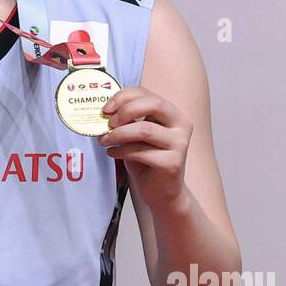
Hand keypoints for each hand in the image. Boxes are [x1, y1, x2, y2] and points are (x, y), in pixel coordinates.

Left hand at [97, 85, 192, 210]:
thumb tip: (104, 110)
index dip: (123, 97)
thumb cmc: (146, 159)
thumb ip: (127, 120)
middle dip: (126, 110)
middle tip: (108, 122)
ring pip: (145, 129)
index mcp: (172, 113)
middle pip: (153, 104)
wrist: (161, 191)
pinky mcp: (173, 163)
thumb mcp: (136, 134)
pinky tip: (112, 153)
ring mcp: (180, 144)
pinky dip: (122, 151)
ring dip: (119, 134)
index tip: (106, 109)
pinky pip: (142, 152)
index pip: (147, 94)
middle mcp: (181, 124)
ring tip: (104, 141)